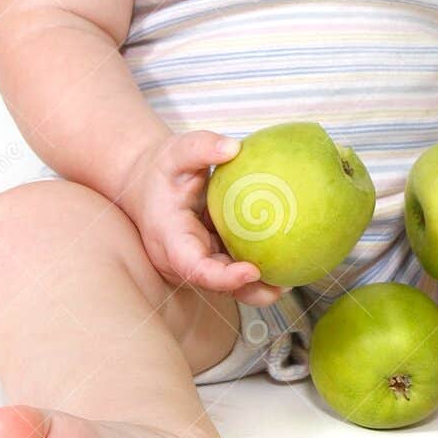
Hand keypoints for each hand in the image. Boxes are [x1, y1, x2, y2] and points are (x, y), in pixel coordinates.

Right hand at [118, 131, 286, 302]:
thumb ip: (200, 147)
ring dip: (257, 288)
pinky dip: (256, 271)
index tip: (252, 271)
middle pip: (215, 285)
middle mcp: (181, 260)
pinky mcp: (209, 257)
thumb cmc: (161, 169)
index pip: (194, 268)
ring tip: (290, 281)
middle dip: (248, 291)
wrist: (147, 184)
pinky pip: (231, 269)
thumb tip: (233, 147)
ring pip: (225, 284)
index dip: (223, 277)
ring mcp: (196, 262)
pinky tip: (286, 263)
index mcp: (170, 239)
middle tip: (283, 287)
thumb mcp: (176, 152)